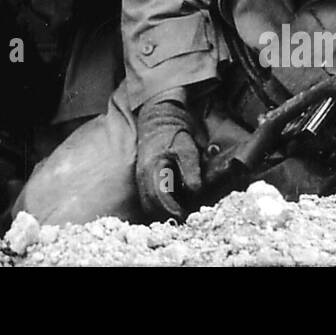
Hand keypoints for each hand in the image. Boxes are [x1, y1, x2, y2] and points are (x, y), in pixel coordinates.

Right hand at [134, 89, 202, 220]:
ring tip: (179, 212)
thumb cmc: (173, 131)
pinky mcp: (143, 176)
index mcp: (152, 168)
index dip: (171, 210)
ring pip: (147, 203)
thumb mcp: (187, 147)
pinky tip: (172, 202)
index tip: (185, 217)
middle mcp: (143, 175)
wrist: (158, 116)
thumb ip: (191, 168)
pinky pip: (148, 196)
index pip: (158, 197)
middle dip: (166, 214)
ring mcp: (141, 176)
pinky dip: (159, 203)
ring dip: (161, 210)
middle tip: (184, 218)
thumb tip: (195, 190)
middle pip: (150, 205)